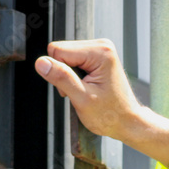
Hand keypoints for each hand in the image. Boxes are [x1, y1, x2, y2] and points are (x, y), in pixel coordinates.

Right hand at [34, 39, 168, 166]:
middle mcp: (101, 46)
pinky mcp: (97, 57)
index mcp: (100, 52)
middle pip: (60, 51)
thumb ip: (61, 78)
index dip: (58, 72)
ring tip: (85, 90)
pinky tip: (86, 86)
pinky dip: (74, 76)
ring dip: (69, 76)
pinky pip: (72, 60)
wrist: (127, 122)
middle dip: (64, 73)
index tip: (74, 88)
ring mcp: (100, 51)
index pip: (57, 50)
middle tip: (80, 91)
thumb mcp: (82, 99)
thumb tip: (41, 63)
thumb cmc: (111, 114)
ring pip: (65, 56)